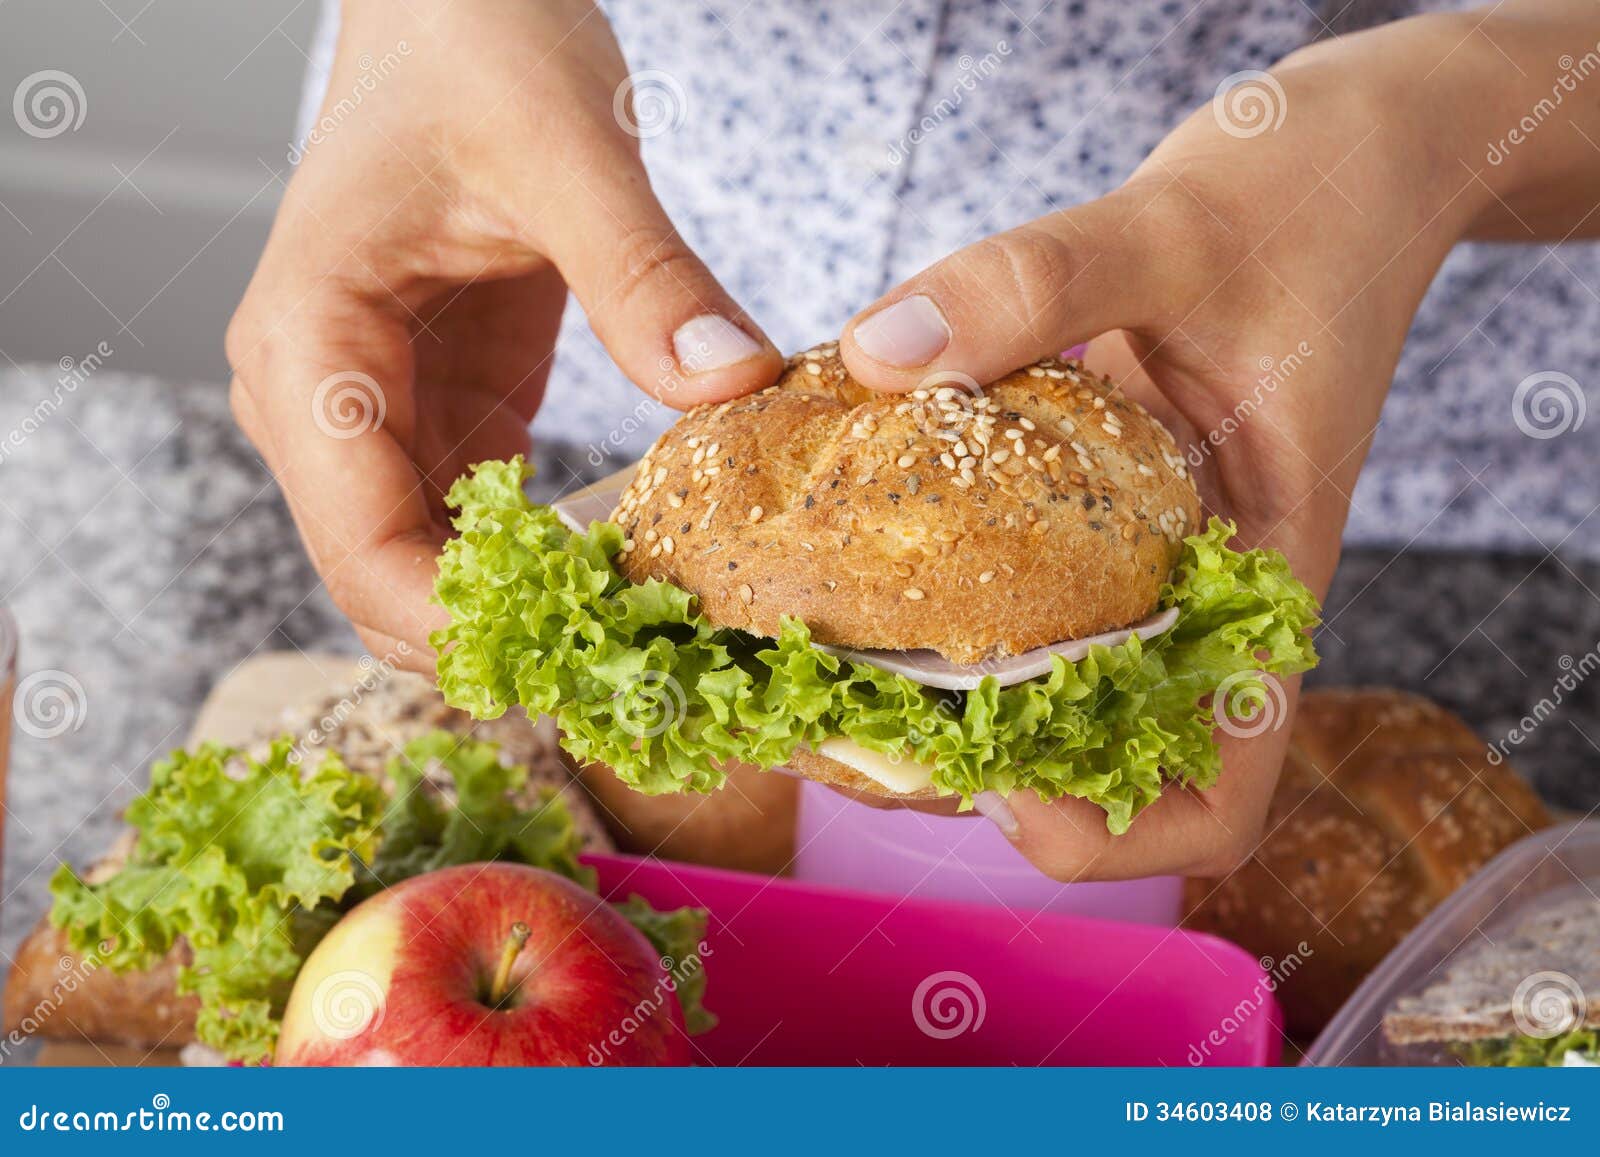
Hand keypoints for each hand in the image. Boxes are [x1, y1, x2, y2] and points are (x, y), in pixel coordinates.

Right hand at [227, 0, 780, 666]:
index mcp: (311, 345)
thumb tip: (729, 381)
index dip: (456, 627)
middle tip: (632, 665)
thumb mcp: (566, 148)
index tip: (577, 660)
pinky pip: (473, 524)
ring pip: (426, 569)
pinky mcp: (439, 411)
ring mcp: (374, 413)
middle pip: (382, 581)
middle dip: (494, 637)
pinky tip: (623, 575)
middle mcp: (320, 397)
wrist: (458, 9)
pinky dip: (537, 563)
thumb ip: (642, 274)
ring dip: (521, 614)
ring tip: (640, 636)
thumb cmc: (475, 46)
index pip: (359, 544)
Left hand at [837, 21, 1493, 878]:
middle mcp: (1191, 603)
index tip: (993, 777)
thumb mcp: (1173, 228)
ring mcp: (1135, 566)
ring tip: (806, 647)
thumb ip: (1035, 282)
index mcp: (1259, 587)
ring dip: (920, 699)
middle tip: (830, 709)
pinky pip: (1000, 591)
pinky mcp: (1085, 515)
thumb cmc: (1301, 206)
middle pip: (1082, 771)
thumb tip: (881, 356)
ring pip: (1028, 694)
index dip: (1104, 837)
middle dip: (955, 772)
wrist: (1336, 169)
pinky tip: (835, 545)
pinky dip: (919, 596)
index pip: (1211, 800)